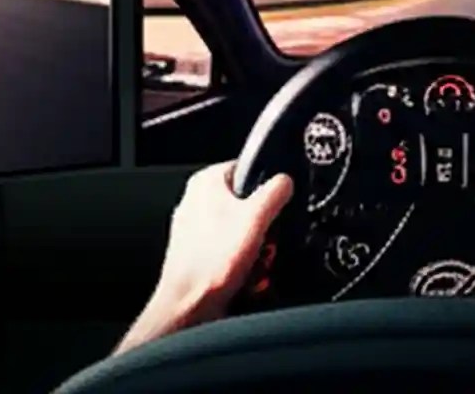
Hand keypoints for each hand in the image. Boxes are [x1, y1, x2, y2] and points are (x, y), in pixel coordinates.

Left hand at [114, 163, 293, 355]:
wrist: (189, 306)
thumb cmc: (213, 262)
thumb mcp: (257, 216)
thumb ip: (276, 190)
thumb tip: (286, 181)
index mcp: (206, 181)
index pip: (248, 168)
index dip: (268, 189)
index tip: (275, 208)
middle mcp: (195, 201)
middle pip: (247, 204)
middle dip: (263, 226)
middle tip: (265, 241)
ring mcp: (194, 229)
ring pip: (240, 231)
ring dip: (255, 247)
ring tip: (255, 261)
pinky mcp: (196, 254)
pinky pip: (230, 251)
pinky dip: (241, 262)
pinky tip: (244, 274)